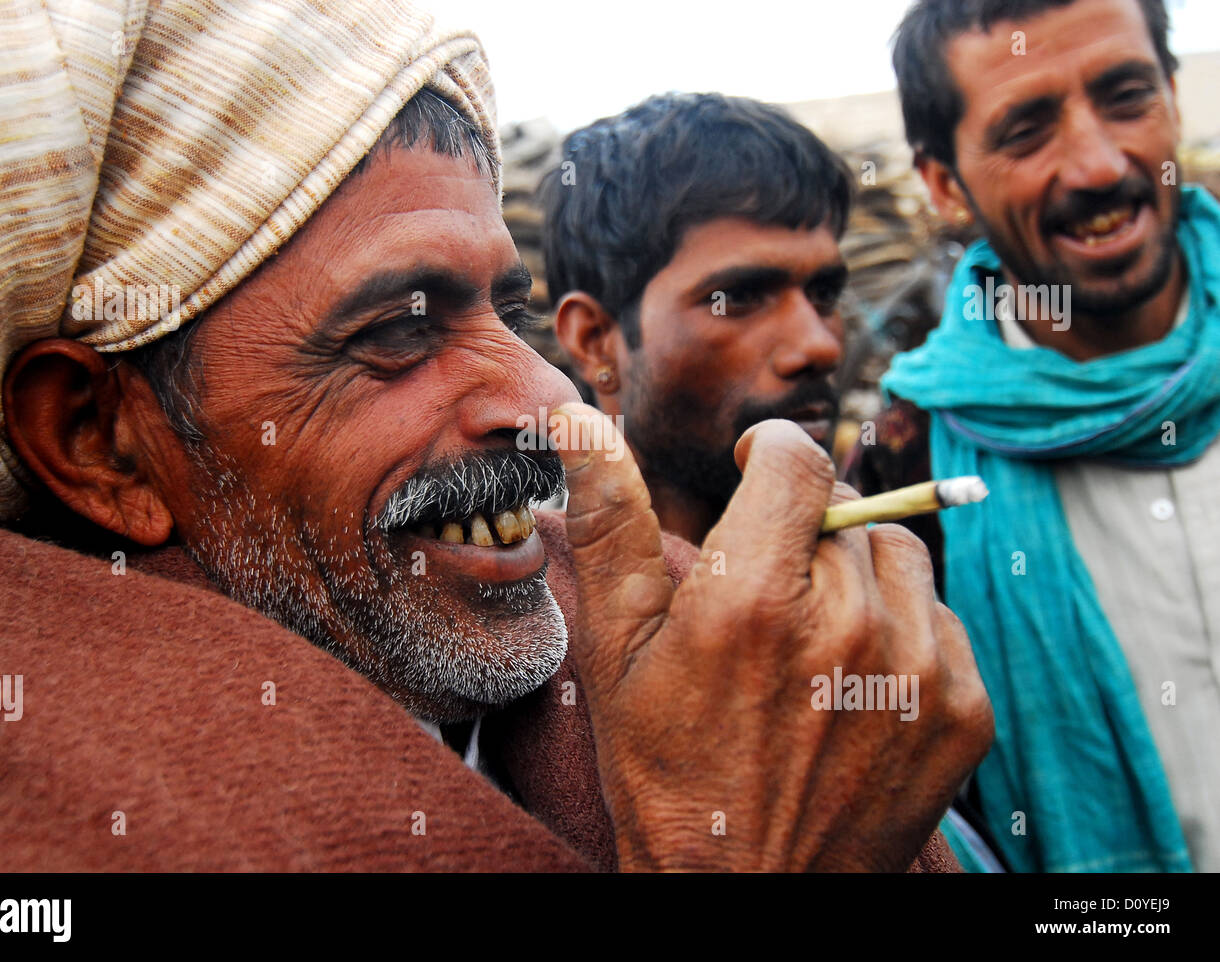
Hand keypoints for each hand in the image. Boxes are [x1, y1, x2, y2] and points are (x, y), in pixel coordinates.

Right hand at [553, 403, 992, 870]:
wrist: (749, 895)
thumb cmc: (668, 771)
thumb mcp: (618, 650)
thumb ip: (611, 522)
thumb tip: (575, 414)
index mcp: (755, 598)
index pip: (798, 458)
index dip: (770, 453)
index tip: (755, 474)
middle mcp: (850, 622)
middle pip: (846, 511)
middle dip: (804, 534)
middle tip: (765, 601)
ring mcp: (920, 668)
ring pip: (898, 557)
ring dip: (857, 576)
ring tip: (810, 641)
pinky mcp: (965, 710)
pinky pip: (943, 620)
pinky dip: (903, 632)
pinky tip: (854, 683)